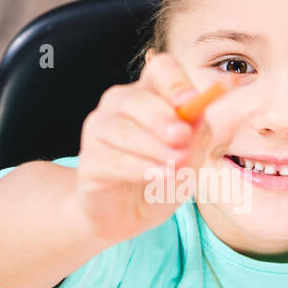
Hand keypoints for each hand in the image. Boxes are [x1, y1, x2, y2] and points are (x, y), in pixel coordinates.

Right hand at [75, 52, 211, 243]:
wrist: (129, 217)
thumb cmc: (161, 179)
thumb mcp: (190, 158)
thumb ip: (197, 136)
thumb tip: (199, 116)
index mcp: (151, 95)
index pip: (161, 70)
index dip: (176, 83)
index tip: (192, 102)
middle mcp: (119, 105)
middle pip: (136, 98)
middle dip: (162, 117)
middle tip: (183, 136)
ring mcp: (99, 131)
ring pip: (122, 129)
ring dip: (154, 147)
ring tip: (178, 164)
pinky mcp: (88, 161)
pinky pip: (112, 159)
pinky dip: (140, 168)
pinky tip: (160, 176)